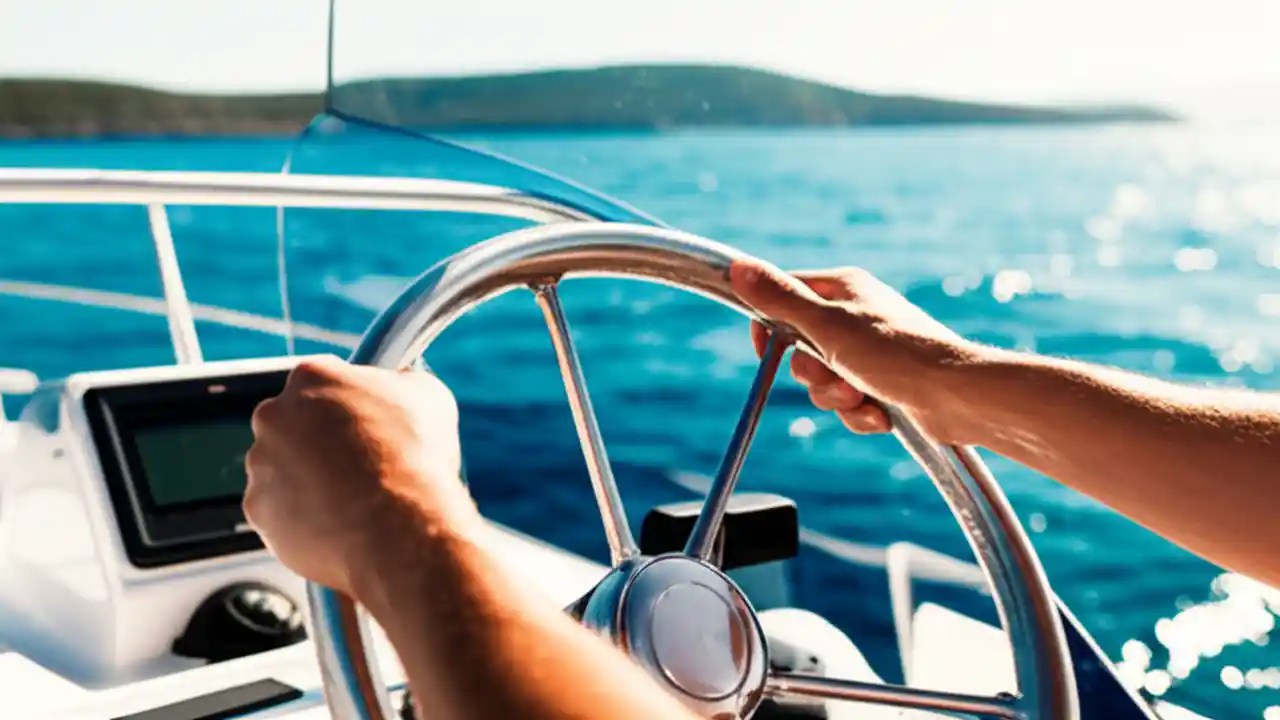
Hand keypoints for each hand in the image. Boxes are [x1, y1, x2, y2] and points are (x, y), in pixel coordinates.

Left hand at [244, 357, 478, 594]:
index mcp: (313, 377)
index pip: (323, 379)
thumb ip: (400, 384)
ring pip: (283, 469)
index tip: (366, 421)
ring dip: (310, 481)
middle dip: (320, 441)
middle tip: (359, 463)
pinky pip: (279, 511)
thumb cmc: (415, 457)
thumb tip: (400, 388)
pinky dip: (303, 518)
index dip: (348, 401)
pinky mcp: (258, 510)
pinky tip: (339, 525)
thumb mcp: (428, 397)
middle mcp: (275, 415)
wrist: (398, 528)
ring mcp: (262, 465)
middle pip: (294, 423)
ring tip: (354, 502)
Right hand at [729, 260, 980, 442]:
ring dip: (837, 398)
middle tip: (835, 376)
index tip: (767, 354)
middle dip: (814, 376)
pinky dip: (859, 413)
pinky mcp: (883, 383)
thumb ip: (780, 300)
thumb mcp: (827, 325)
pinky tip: (881, 414)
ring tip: (863, 397)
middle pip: (800, 349)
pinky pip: (849, 403)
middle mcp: (855, 315)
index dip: (770, 329)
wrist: (957, 397)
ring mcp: (870, 351)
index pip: (783, 297)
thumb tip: (738, 268)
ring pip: (824, 382)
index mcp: (842, 289)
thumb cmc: (896, 354)